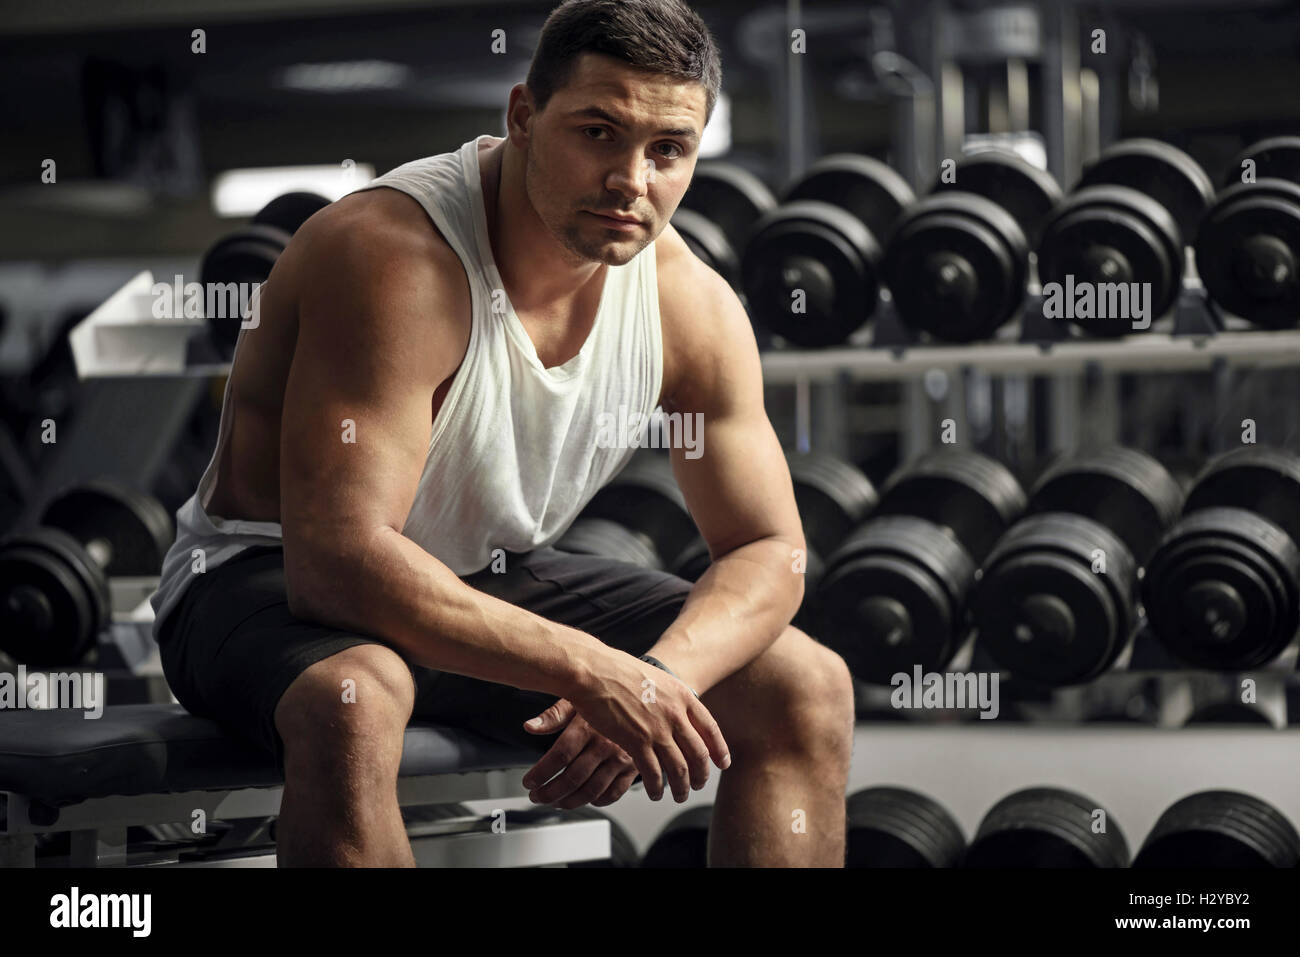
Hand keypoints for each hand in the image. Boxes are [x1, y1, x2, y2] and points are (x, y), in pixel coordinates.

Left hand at [520, 699, 639, 807]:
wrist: (646, 700)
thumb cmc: (607, 700)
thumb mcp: (580, 700)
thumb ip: (553, 715)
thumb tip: (529, 726)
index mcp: (589, 726)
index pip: (560, 756)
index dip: (540, 773)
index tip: (529, 782)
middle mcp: (606, 743)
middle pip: (573, 778)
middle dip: (550, 792)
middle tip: (537, 796)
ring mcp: (621, 758)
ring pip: (591, 790)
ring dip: (569, 802)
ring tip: (556, 802)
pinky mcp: (633, 769)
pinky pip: (613, 794)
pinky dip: (596, 801)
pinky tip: (585, 799)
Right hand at [545, 650, 730, 801]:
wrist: (594, 671)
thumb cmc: (615, 670)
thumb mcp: (655, 677)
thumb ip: (668, 696)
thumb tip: (673, 710)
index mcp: (681, 695)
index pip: (711, 728)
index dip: (719, 749)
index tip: (722, 762)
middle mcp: (674, 714)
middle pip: (698, 753)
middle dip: (701, 774)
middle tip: (699, 784)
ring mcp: (657, 729)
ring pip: (679, 768)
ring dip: (681, 787)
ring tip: (679, 795)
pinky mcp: (636, 742)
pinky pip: (653, 773)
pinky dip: (656, 787)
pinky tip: (655, 793)